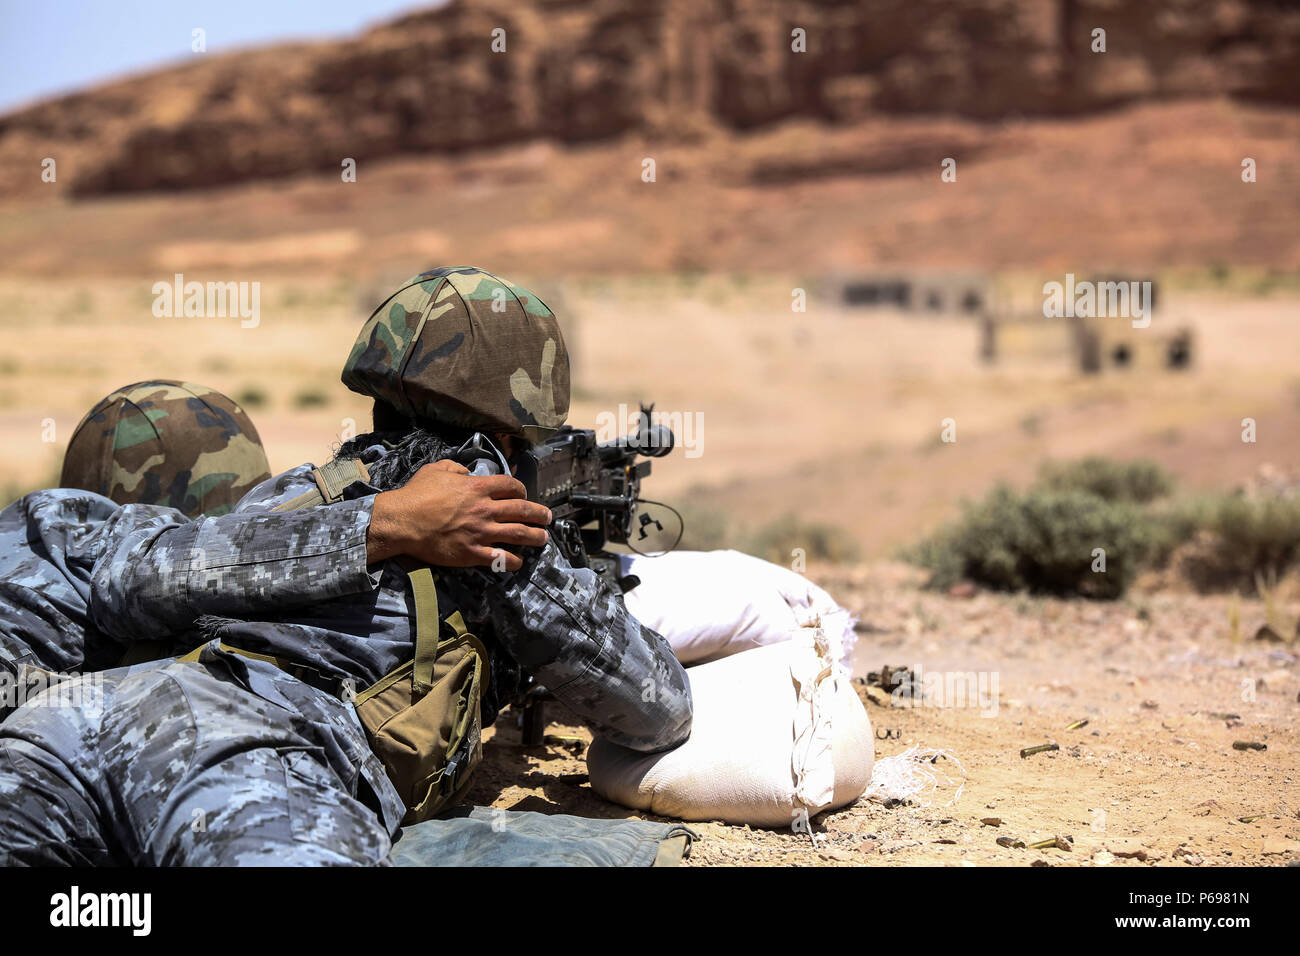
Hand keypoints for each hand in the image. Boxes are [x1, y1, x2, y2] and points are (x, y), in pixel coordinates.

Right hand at [366, 459, 550, 570]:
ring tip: (543, 538)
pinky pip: (501, 558)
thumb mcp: (436, 469)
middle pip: (523, 510)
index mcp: (477, 487)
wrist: (401, 522)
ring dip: (536, 537)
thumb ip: (456, 468)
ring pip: (519, 534)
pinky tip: (518, 561)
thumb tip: (467, 471)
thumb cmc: (416, 494)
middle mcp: (485, 509)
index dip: (521, 490)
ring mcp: (481, 532)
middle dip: (540, 514)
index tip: (523, 496)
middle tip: (548, 518)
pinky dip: (513, 560)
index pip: (511, 486)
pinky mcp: (472, 553)